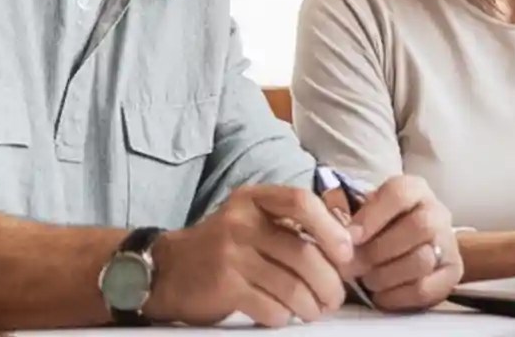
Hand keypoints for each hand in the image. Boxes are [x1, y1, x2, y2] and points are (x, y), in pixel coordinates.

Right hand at [144, 184, 353, 327]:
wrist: (166, 270)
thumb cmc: (223, 246)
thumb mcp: (253, 221)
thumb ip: (293, 225)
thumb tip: (348, 242)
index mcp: (254, 199)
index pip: (301, 201)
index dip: (330, 228)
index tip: (346, 252)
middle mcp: (241, 222)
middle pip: (302, 253)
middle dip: (329, 282)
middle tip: (336, 298)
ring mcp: (230, 254)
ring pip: (291, 285)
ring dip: (311, 305)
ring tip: (314, 310)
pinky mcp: (223, 287)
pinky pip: (270, 307)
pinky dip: (283, 316)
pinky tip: (283, 315)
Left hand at [348, 175, 463, 310]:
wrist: (411, 246)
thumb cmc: (379, 228)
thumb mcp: (364, 211)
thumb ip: (348, 215)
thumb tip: (332, 228)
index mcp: (414, 189)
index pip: (399, 193)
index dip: (372, 216)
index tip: (349, 237)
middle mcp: (437, 212)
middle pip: (419, 227)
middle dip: (378, 251)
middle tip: (351, 266)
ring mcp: (448, 243)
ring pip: (422, 260)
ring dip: (386, 275)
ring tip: (367, 280)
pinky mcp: (452, 273)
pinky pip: (426, 288)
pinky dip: (397, 295)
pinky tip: (381, 294)